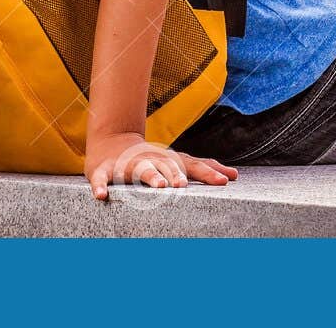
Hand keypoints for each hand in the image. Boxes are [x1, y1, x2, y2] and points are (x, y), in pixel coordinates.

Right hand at [84, 132, 236, 200]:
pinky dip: (100, 185)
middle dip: (176, 173)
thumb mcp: (175, 161)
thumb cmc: (149, 157)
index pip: (192, 163)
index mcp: (166, 158)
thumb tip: (235, 176)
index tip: (225, 180)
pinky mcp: (104, 169)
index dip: (208, 172)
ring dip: (150, 175)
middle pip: (166, 164)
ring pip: (139, 168)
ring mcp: (126, 163)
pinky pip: (100, 178)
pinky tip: (102, 196)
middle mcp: (149, 158)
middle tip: (184, 185)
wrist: (109, 139)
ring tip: (159, 187)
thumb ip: (203, 168)